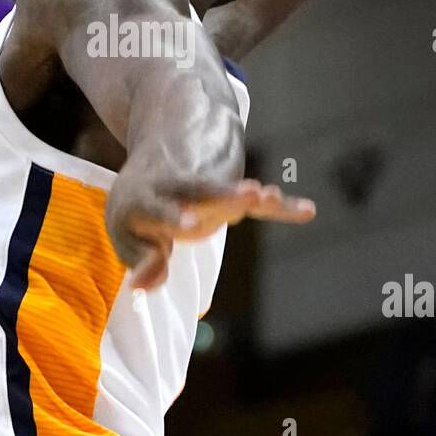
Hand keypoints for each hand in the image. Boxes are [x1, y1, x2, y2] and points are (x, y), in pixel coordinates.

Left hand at [106, 173, 315, 290]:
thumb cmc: (141, 209)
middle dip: (217, 194)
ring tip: (268, 195)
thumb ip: (141, 261)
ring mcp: (204, 187)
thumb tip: (142, 285)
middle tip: (240, 196)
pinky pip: (257, 205)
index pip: (155, 211)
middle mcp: (174, 187)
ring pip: (226, 190)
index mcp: (144, 197)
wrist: (165, 149)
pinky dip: (280, 209)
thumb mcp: (128, 235)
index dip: (173, 217)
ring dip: (245, 194)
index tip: (190, 225)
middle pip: (197, 190)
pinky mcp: (230, 193)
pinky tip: (307, 210)